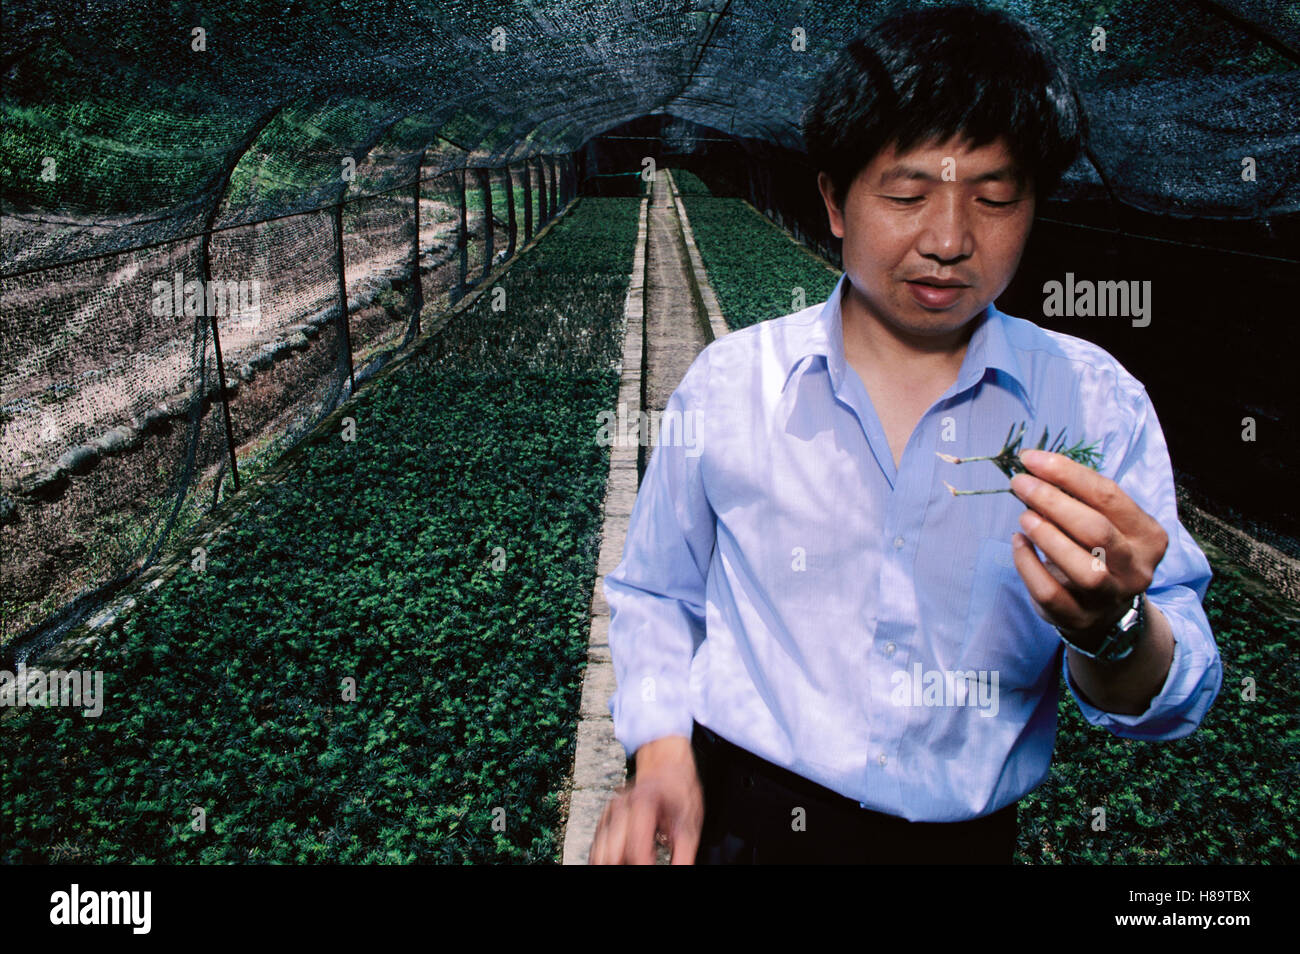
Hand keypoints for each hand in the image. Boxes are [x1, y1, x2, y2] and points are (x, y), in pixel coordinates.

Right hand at [588, 735, 703, 864]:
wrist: (665, 769)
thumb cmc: (677, 791)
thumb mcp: (688, 824)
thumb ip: (684, 855)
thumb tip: (681, 871)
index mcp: (642, 804)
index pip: (635, 849)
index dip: (644, 866)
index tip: (655, 870)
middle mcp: (620, 808)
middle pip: (611, 855)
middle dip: (628, 865)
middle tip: (647, 863)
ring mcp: (608, 814)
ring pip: (599, 855)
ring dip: (616, 862)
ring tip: (639, 860)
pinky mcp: (603, 822)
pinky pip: (597, 849)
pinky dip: (609, 859)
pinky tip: (626, 859)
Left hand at [1008, 447, 1167, 643]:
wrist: (1105, 615)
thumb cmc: (1101, 554)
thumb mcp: (1105, 524)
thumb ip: (1080, 499)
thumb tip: (1037, 469)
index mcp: (1148, 536)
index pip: (1108, 495)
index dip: (1066, 473)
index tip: (1031, 459)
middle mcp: (1136, 569)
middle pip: (1095, 529)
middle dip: (1051, 500)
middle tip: (1020, 484)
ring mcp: (1109, 598)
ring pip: (1081, 568)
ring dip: (1047, 535)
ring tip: (1023, 516)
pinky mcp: (1079, 618)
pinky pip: (1049, 591)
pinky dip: (1028, 564)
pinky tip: (1018, 543)